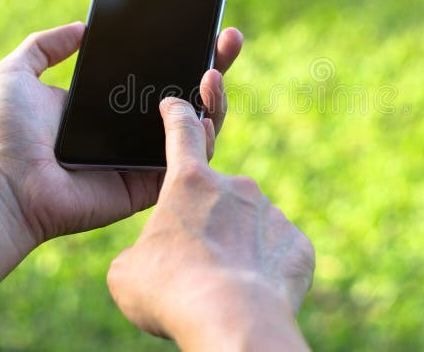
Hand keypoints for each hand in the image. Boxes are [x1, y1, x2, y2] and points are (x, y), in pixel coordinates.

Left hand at [0, 22, 242, 244]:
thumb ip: (46, 45)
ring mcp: (147, 157)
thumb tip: (83, 27)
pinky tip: (205, 116)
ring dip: (216, 98)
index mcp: (113, 105)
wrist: (6, 186)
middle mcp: (136, 129)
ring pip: (200, 126)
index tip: (205, 26)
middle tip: (229, 38)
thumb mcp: (16, 73)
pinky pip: (191, 162)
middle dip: (217, 66)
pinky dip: (205, 139)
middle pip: (191, 95)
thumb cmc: (6, 136)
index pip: (161, 73)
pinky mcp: (152, 184)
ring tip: (211, 74)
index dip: (187, 50)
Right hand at [107, 98, 314, 350]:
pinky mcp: (296, 243)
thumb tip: (152, 258)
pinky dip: (263, 268)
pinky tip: (249, 291)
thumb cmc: (171, 290)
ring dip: (235, 247)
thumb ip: (140, 252)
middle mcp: (235, 187)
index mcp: (189, 183)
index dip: (177, 116)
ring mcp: (270, 213)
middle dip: (205, 224)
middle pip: (216, 197)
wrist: (234, 319)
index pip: (181, 134)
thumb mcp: (127, 271)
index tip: (177, 104)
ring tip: (220, 284)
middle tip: (193, 263)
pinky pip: (276, 251)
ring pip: (249, 225)